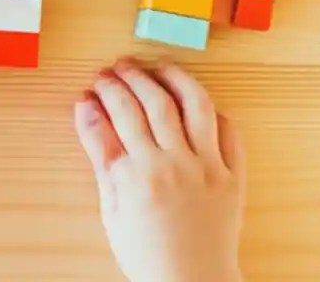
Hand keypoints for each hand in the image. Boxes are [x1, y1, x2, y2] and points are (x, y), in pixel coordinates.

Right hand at [74, 59, 244, 281]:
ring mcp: (208, 168)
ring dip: (172, 78)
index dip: (103, 91)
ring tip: (157, 68)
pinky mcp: (233, 175)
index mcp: (138, 174)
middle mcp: (174, 165)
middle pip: (150, 101)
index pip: (116, 112)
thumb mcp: (111, 205)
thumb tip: (86, 108)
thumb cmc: (145, 252)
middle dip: (129, 77)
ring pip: (192, 103)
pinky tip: (195, 102)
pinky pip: (228, 130)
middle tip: (118, 68)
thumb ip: (100, 152)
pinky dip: (212, 111)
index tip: (94, 84)